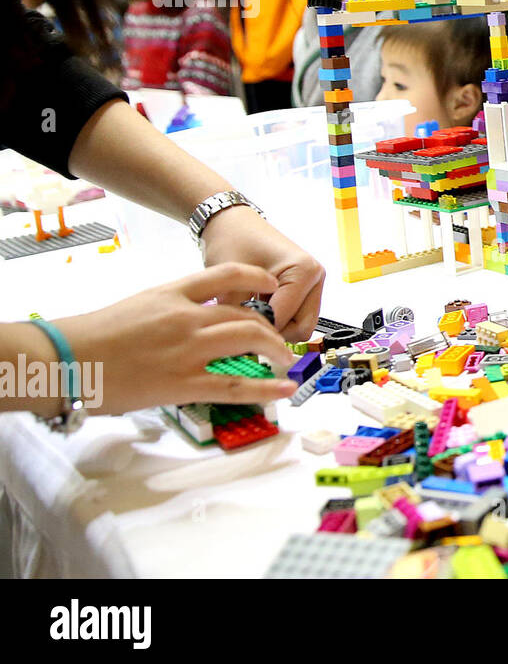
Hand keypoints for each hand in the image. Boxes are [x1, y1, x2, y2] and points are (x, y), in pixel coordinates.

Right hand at [55, 264, 296, 414]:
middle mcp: (187, 317)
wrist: (66, 357)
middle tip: (278, 339)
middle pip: (247, 314)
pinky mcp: (183, 383)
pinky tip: (283, 388)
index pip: (227, 275)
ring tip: (285, 360)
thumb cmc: (94, 335)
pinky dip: (266, 388)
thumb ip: (172, 307)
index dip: (256, 278)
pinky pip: (236, 385)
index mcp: (173, 293)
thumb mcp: (140, 304)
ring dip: (275, 350)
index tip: (271, 285)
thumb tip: (198, 317)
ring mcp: (188, 349)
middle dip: (270, 328)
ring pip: (249, 341)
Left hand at [198, 206, 324, 343]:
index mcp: (303, 270)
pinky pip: (296, 317)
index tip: (238, 336)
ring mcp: (313, 283)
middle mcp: (315, 277)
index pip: (284, 319)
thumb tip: (239, 345)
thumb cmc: (231, 240)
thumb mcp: (232, 281)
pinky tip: (257, 310)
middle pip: (301, 328)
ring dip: (276, 328)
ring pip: (300, 326)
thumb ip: (240, 315)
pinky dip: (278, 320)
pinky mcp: (306, 288)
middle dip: (274, 334)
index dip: (258, 332)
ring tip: (250, 316)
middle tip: (246, 329)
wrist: (231, 223)